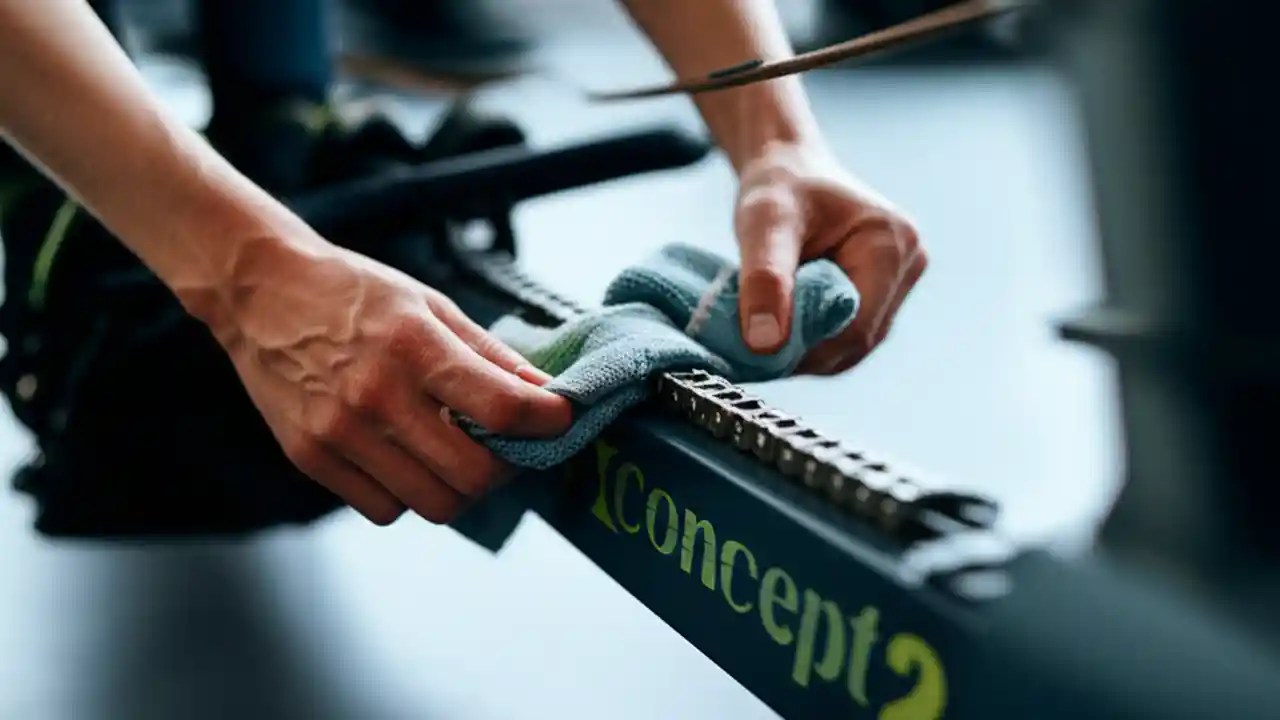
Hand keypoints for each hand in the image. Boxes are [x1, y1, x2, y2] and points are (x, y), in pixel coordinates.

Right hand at [195, 237, 571, 525]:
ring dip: (456, 486)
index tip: (559, 419)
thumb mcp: (430, 305)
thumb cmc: (354, 294)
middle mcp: (376, 395)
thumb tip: (546, 394)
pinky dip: (407, 493)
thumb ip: (489, 354)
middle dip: (504, 468)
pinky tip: (403, 456)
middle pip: (472, 475)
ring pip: (432, 504)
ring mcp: (339, 432)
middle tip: (504, 447)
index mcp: (414, 346)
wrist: (261, 292)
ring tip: (451, 452)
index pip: (501, 408)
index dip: (546, 422)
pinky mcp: (310, 457)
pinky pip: (384, 509)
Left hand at [733, 142, 925, 373]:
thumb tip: (764, 345)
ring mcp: (901, 280)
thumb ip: (764, 279)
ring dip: (811, 350)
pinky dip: (817, 340)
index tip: (758, 351)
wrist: (792, 168)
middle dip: (807, 352)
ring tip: (767, 334)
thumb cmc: (779, 187)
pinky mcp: (886, 291)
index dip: (807, 349)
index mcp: (891, 245)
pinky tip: (785, 329)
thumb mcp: (762, 222)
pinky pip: (852, 333)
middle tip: (755, 347)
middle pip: (858, 340)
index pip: (855, 327)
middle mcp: (909, 264)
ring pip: (856, 343)